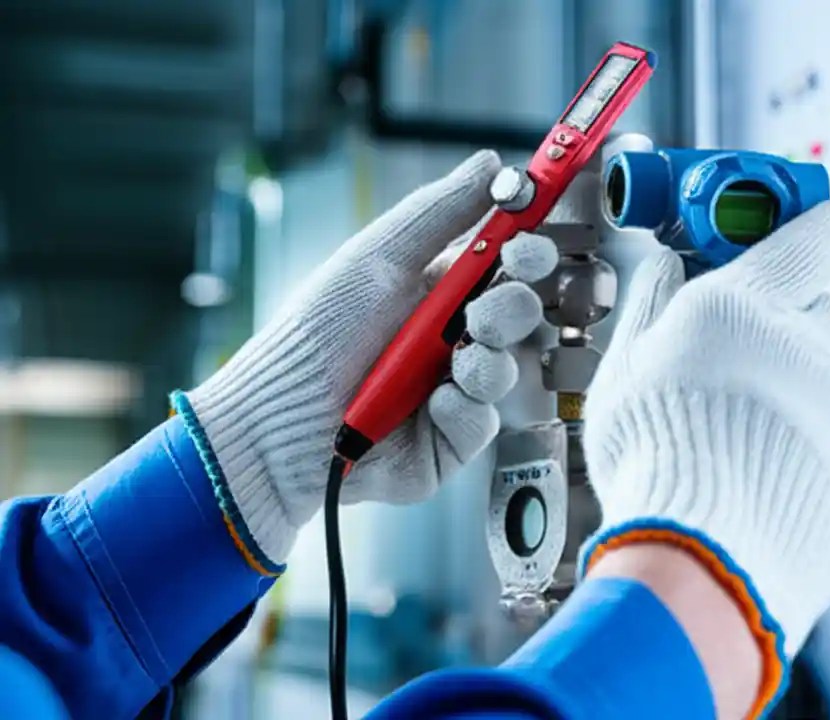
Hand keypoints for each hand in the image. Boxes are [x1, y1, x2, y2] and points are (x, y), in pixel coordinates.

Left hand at [183, 151, 557, 565]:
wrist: (279, 421)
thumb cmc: (316, 335)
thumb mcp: (376, 259)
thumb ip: (438, 211)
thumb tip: (489, 164)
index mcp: (435, 290)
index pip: (503, 261)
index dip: (527, 247)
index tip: (532, 237)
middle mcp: (450, 338)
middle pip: (519, 312)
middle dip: (512, 305)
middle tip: (483, 310)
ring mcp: (454, 390)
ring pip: (508, 366)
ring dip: (486, 358)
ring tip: (447, 363)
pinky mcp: (451, 440)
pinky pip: (484, 420)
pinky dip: (462, 408)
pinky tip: (428, 406)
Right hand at [581, 191, 829, 662]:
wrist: (706, 558)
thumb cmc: (655, 462)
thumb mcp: (626, 369)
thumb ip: (654, 305)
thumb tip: (668, 264)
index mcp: (744, 305)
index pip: (814, 235)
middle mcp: (807, 340)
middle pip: (822, 308)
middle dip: (795, 323)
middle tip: (751, 357)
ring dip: (801, 394)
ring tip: (748, 441)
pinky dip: (819, 446)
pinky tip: (775, 474)